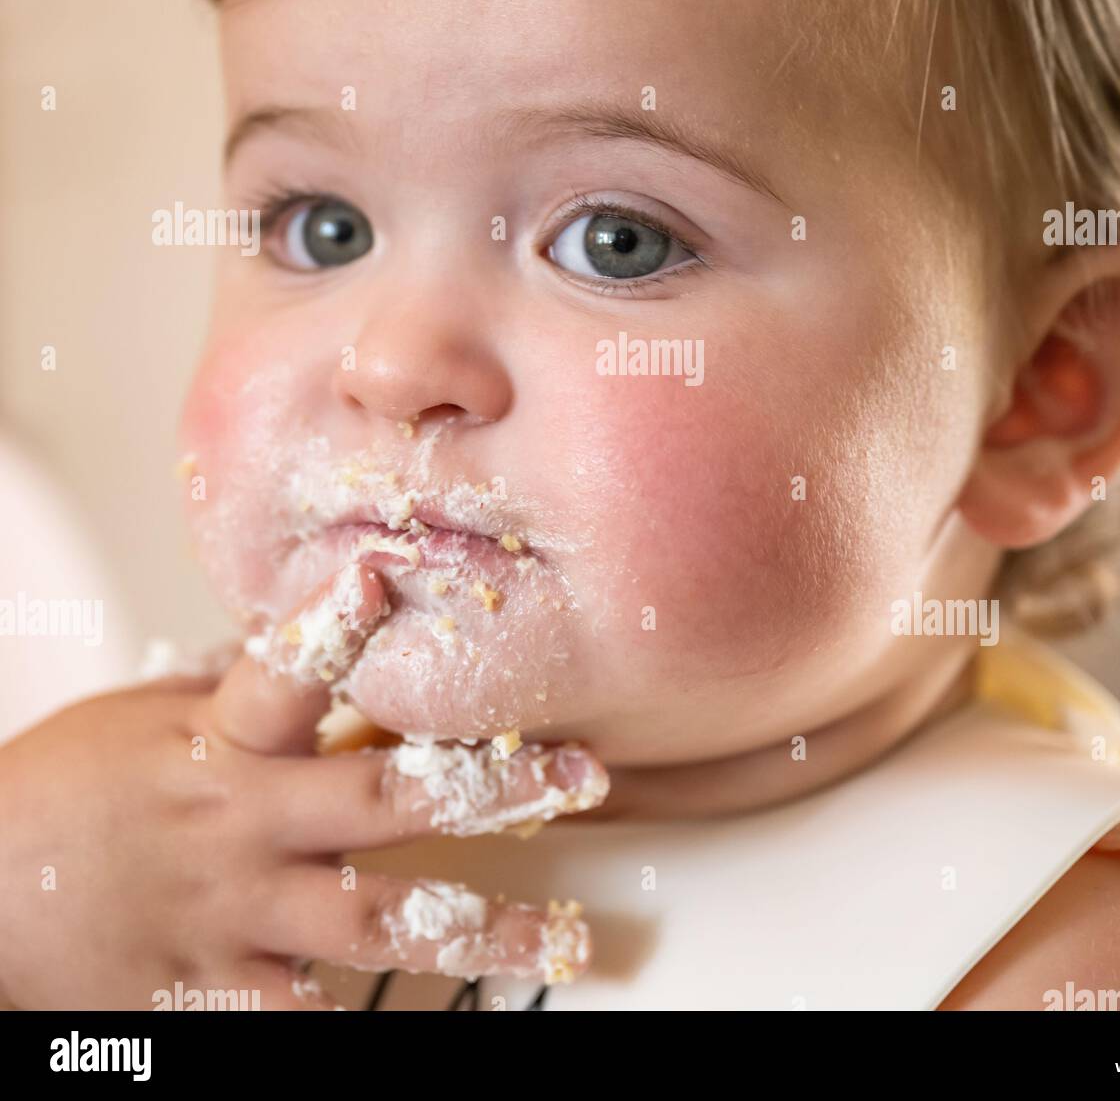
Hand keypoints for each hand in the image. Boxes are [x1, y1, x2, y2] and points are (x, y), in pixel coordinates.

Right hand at [0, 562, 608, 1008]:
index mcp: (216, 743)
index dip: (332, 628)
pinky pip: (299, 1021)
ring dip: (476, 931)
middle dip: (490, 788)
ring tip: (564, 937)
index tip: (384, 577)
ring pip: (373, 928)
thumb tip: (301, 643)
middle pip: (380, 801)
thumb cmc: (55, 794)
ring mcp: (230, 917)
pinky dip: (364, 1026)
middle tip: (581, 775)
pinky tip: (450, 1022)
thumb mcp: (141, 716)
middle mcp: (237, 827)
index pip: (280, 673)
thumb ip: (236, 689)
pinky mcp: (207, 994)